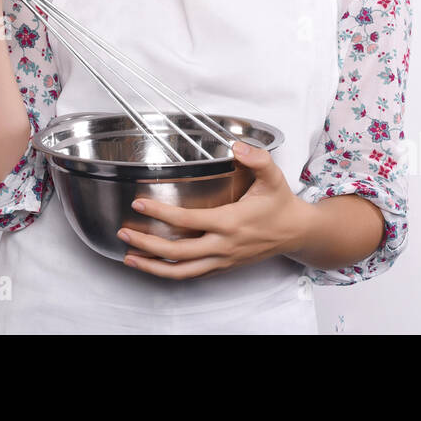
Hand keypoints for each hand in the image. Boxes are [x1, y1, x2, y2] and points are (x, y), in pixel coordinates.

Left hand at [116, 140, 313, 279]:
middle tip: (124, 232)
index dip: (160, 214)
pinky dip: (169, 272)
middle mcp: (223, 246)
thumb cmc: (281, 205)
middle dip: (147, 244)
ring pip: (182, 272)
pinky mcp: (223, 266)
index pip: (188, 221)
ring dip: (153, 267)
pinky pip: (192, 275)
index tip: (139, 204)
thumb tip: (236, 146)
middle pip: (177, 252)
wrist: (296, 233)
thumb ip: (257, 158)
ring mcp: (222, 260)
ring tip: (129, 258)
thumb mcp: (274, 177)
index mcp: (230, 223)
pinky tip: (153, 264)